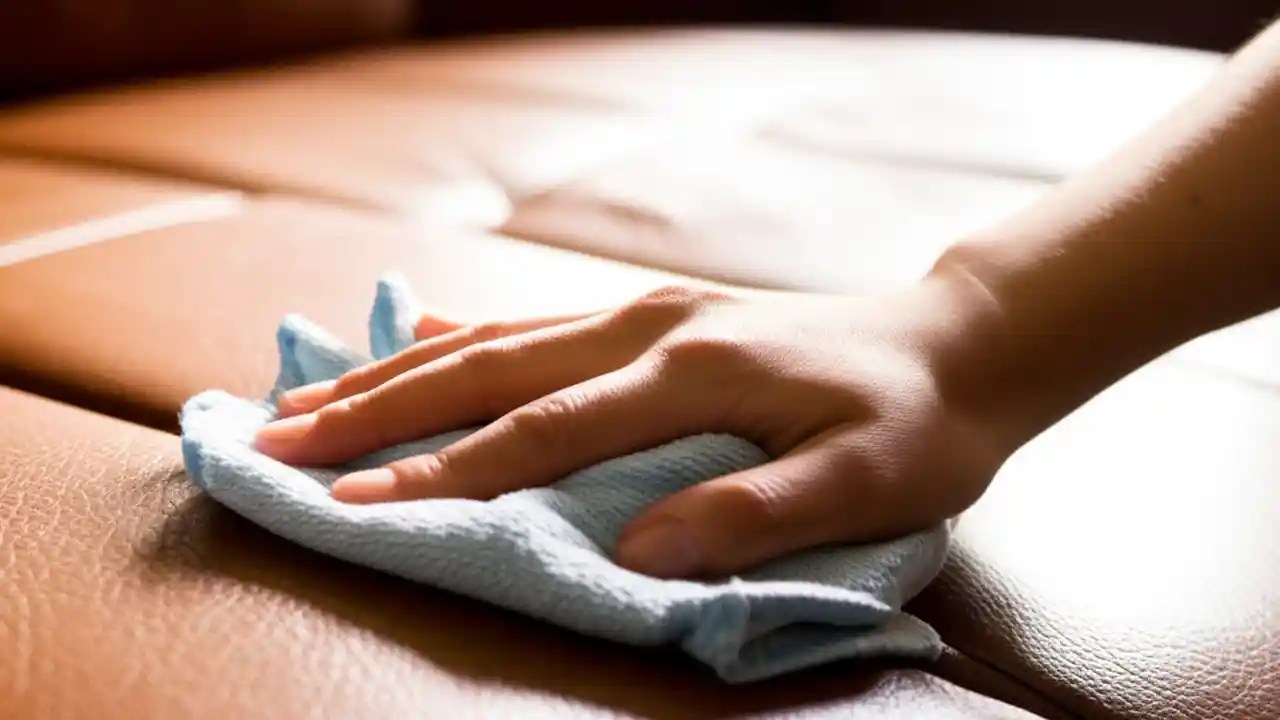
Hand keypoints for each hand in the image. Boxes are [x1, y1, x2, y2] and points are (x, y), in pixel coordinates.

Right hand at [254, 277, 1012, 578]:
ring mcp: (645, 316)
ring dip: (395, 371)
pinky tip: (411, 339)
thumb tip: (642, 557)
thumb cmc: (916, 423)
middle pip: (486, 369)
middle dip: (376, 411)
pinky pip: (533, 325)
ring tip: (308, 399)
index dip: (445, 472)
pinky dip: (458, 337)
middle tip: (277, 441)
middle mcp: (649, 330)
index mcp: (689, 371)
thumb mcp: (863, 482)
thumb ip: (753, 513)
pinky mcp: (652, 319)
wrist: (955, 343)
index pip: (540, 430)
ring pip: (495, 340)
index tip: (354, 503)